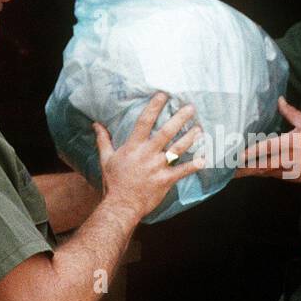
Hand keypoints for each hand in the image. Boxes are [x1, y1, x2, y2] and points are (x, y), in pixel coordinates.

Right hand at [95, 92, 204, 219]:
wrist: (121, 205)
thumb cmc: (113, 181)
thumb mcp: (106, 158)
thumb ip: (103, 140)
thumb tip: (96, 124)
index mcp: (133, 146)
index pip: (144, 121)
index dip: (154, 107)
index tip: (163, 95)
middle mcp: (147, 153)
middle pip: (166, 132)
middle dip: (179, 118)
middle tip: (190, 107)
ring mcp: (158, 167)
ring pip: (178, 149)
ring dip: (190, 138)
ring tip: (199, 128)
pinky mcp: (166, 180)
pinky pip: (182, 171)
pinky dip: (194, 165)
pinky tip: (204, 159)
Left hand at [236, 97, 300, 183]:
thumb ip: (290, 112)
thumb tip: (279, 100)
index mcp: (287, 144)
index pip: (263, 148)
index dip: (248, 153)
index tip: (235, 156)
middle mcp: (285, 160)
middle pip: (259, 166)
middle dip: (242, 168)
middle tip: (226, 168)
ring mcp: (288, 171)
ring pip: (264, 172)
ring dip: (249, 172)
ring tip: (233, 171)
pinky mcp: (291, 178)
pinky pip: (273, 175)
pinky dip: (262, 173)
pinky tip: (253, 171)